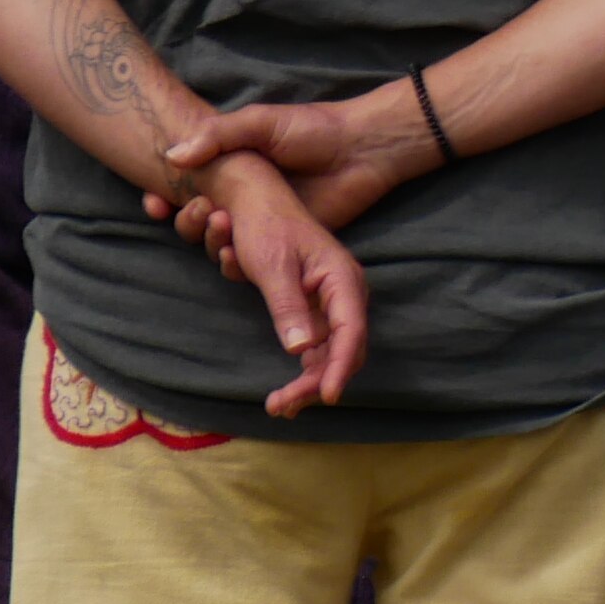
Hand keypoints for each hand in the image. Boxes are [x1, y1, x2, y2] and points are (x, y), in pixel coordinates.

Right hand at [154, 90, 433, 246]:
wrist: (364, 148)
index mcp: (232, 169)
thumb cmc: (314, 129)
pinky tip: (232, 252)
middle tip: (189, 209)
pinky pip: (249, 265)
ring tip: (218, 220)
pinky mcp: (282, 247)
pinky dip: (233, 262)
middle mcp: (242, 199)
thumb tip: (172, 156)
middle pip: (195, 221)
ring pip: (217, 245)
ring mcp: (262, 225)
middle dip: (183, 220)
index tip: (154, 202)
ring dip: (205, 239)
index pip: (185, 189)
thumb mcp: (262, 122)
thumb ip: (218, 135)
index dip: (164, 198)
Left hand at [202, 155, 368, 417]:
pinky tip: (284, 388)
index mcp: (341, 278)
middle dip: (317, 381)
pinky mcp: (312, 306)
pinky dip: (301, 368)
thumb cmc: (265, 225)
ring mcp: (329, 301)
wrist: (254, 197)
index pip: (351, 331)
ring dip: (306, 380)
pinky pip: (314, 345)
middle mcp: (342, 293)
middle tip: (282, 406)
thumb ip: (288, 308)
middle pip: (344, 347)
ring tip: (278, 405)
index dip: (341, 366)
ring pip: (328, 351)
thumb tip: (301, 351)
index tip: (327, 396)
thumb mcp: (272, 266)